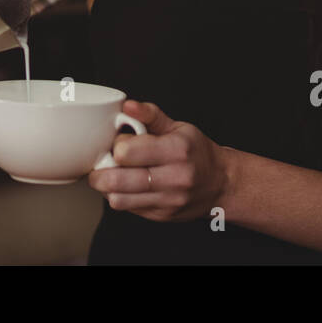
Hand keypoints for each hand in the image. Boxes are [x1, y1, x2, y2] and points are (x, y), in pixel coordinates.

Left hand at [86, 100, 233, 222]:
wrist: (221, 183)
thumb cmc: (197, 152)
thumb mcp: (178, 127)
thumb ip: (149, 115)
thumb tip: (127, 106)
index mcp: (176, 150)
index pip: (127, 152)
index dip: (114, 146)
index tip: (116, 143)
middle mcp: (174, 178)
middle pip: (117, 181)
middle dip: (100, 171)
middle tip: (102, 163)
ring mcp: (168, 201)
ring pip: (118, 200)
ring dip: (106, 188)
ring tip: (111, 175)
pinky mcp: (161, 216)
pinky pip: (128, 209)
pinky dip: (119, 197)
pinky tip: (125, 186)